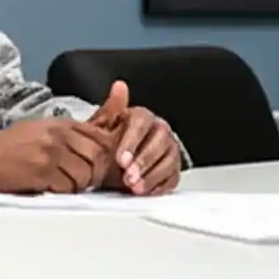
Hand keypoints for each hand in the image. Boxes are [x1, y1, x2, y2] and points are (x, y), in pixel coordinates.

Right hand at [0, 118, 115, 193]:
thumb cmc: (8, 147)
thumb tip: (94, 145)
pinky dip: (63, 192)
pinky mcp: (41, 172)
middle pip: (97, 155)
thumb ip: (66, 135)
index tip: (101, 164)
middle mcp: (57, 135)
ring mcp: (50, 153)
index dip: (105, 152)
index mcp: (59, 123)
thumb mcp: (39, 130)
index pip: (98, 135)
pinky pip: (67, 187)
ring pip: (84, 174)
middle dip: (96, 172)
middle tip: (87, 181)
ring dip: (79, 185)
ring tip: (65, 185)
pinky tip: (50, 189)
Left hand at [87, 80, 181, 195]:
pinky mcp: (173, 169)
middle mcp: (159, 131)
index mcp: (143, 117)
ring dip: (152, 176)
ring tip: (136, 188)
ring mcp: (168, 150)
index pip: (142, 123)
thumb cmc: (112, 142)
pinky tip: (147, 191)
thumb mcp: (105, 126)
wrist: (118, 161)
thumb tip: (119, 87)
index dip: (131, 142)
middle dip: (143, 162)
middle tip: (129, 177)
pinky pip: (172, 177)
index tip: (120, 159)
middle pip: (159, 143)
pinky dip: (160, 186)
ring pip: (168, 161)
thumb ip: (112, 109)